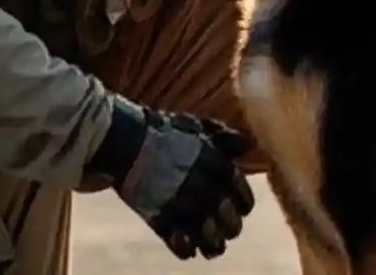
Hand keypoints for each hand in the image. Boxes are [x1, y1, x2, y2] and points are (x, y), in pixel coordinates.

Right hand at [86, 96, 255, 259]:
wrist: (128, 140)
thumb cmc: (165, 131)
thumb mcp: (199, 126)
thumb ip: (225, 138)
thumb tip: (247, 145)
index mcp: (219, 169)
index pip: (244, 199)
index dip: (244, 205)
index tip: (240, 208)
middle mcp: (207, 191)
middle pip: (231, 224)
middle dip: (230, 227)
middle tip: (226, 227)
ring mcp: (185, 208)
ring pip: (210, 240)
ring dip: (213, 244)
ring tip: (213, 246)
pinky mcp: (162, 220)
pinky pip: (182, 245)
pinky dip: (187, 249)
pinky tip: (188, 249)